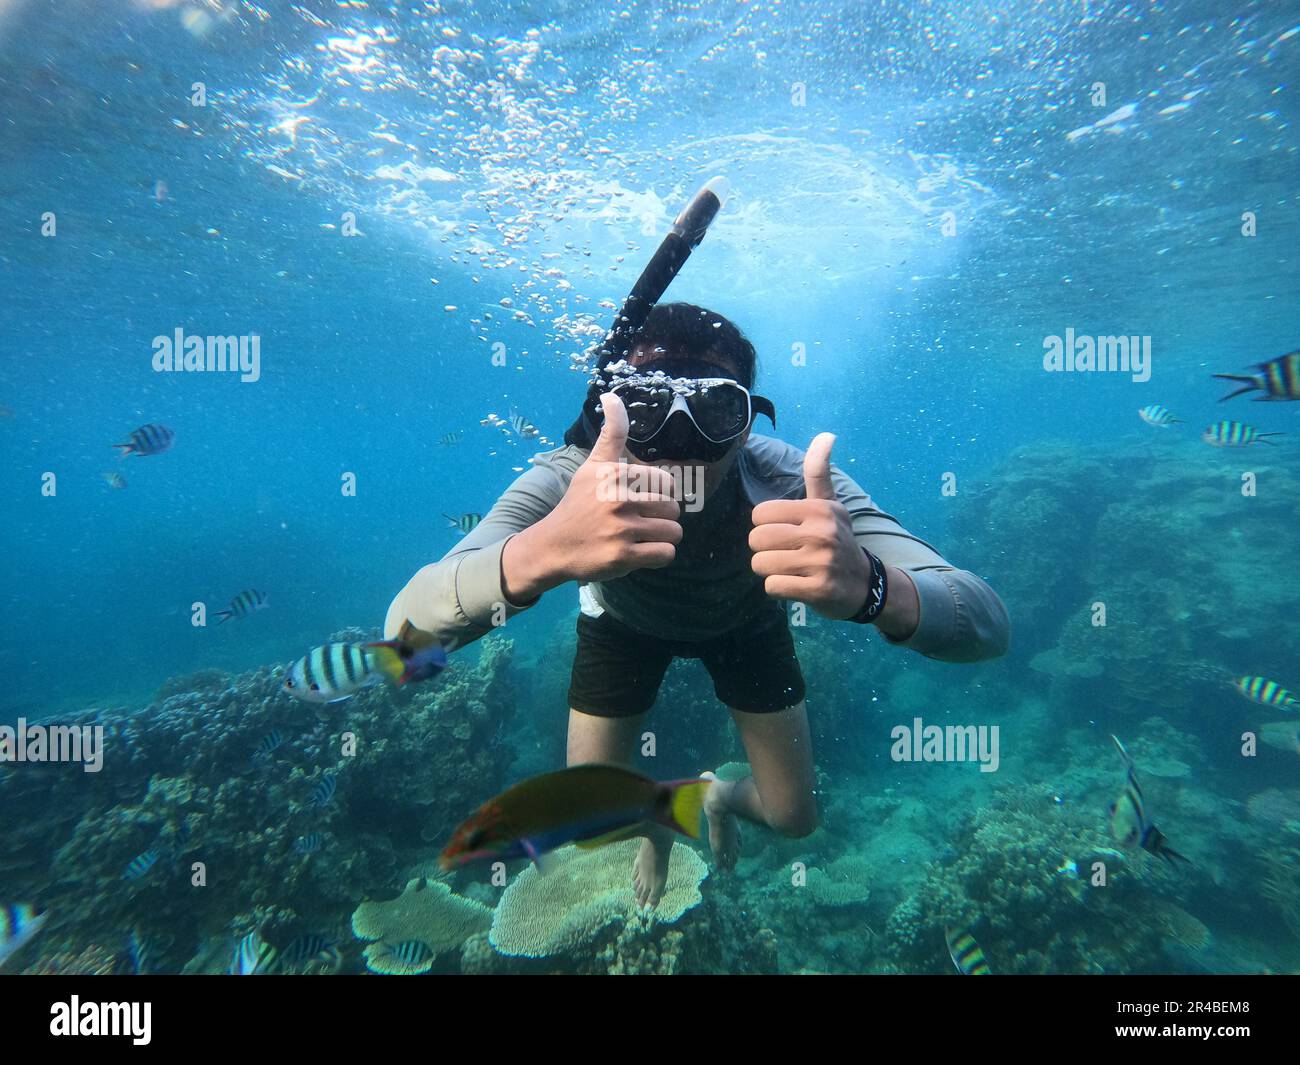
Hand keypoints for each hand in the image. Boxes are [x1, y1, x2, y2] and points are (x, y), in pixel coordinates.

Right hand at [503, 393, 682, 597]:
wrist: (554, 545)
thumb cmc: (579, 503)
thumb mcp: (593, 465)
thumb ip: (612, 433)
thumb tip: (612, 395)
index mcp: (615, 474)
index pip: (667, 483)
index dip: (658, 494)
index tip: (637, 501)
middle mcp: (618, 499)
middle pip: (674, 508)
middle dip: (662, 517)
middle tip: (638, 522)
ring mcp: (621, 529)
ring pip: (674, 532)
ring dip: (662, 537)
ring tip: (640, 537)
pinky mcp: (623, 556)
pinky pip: (666, 553)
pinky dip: (659, 555)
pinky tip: (641, 551)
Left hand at [749, 432, 873, 619]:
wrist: (865, 583)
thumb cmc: (838, 539)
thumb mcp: (830, 504)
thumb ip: (818, 472)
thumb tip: (826, 434)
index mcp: (818, 510)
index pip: (760, 514)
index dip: (766, 525)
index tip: (786, 532)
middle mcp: (821, 534)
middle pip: (756, 540)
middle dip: (764, 549)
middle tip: (785, 553)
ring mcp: (820, 563)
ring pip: (760, 564)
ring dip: (770, 570)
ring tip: (791, 568)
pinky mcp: (817, 590)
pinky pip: (772, 587)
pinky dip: (778, 588)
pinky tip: (796, 584)